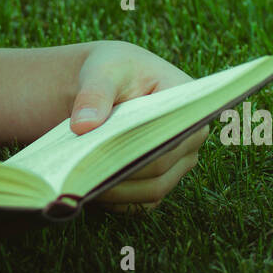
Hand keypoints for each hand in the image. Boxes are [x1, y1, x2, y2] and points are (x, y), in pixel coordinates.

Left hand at [69, 41, 209, 213]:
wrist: (106, 84)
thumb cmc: (111, 71)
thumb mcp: (101, 71)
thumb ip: (93, 94)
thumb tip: (83, 127)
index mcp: (188, 104)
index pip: (171, 136)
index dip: (140, 149)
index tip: (104, 154)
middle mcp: (190, 137)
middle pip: (160, 168)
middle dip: (120, 171)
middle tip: (81, 171)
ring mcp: (178, 162)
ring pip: (152, 190)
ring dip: (117, 190)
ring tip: (82, 182)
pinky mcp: (159, 178)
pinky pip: (143, 201)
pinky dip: (117, 200)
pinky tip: (90, 190)